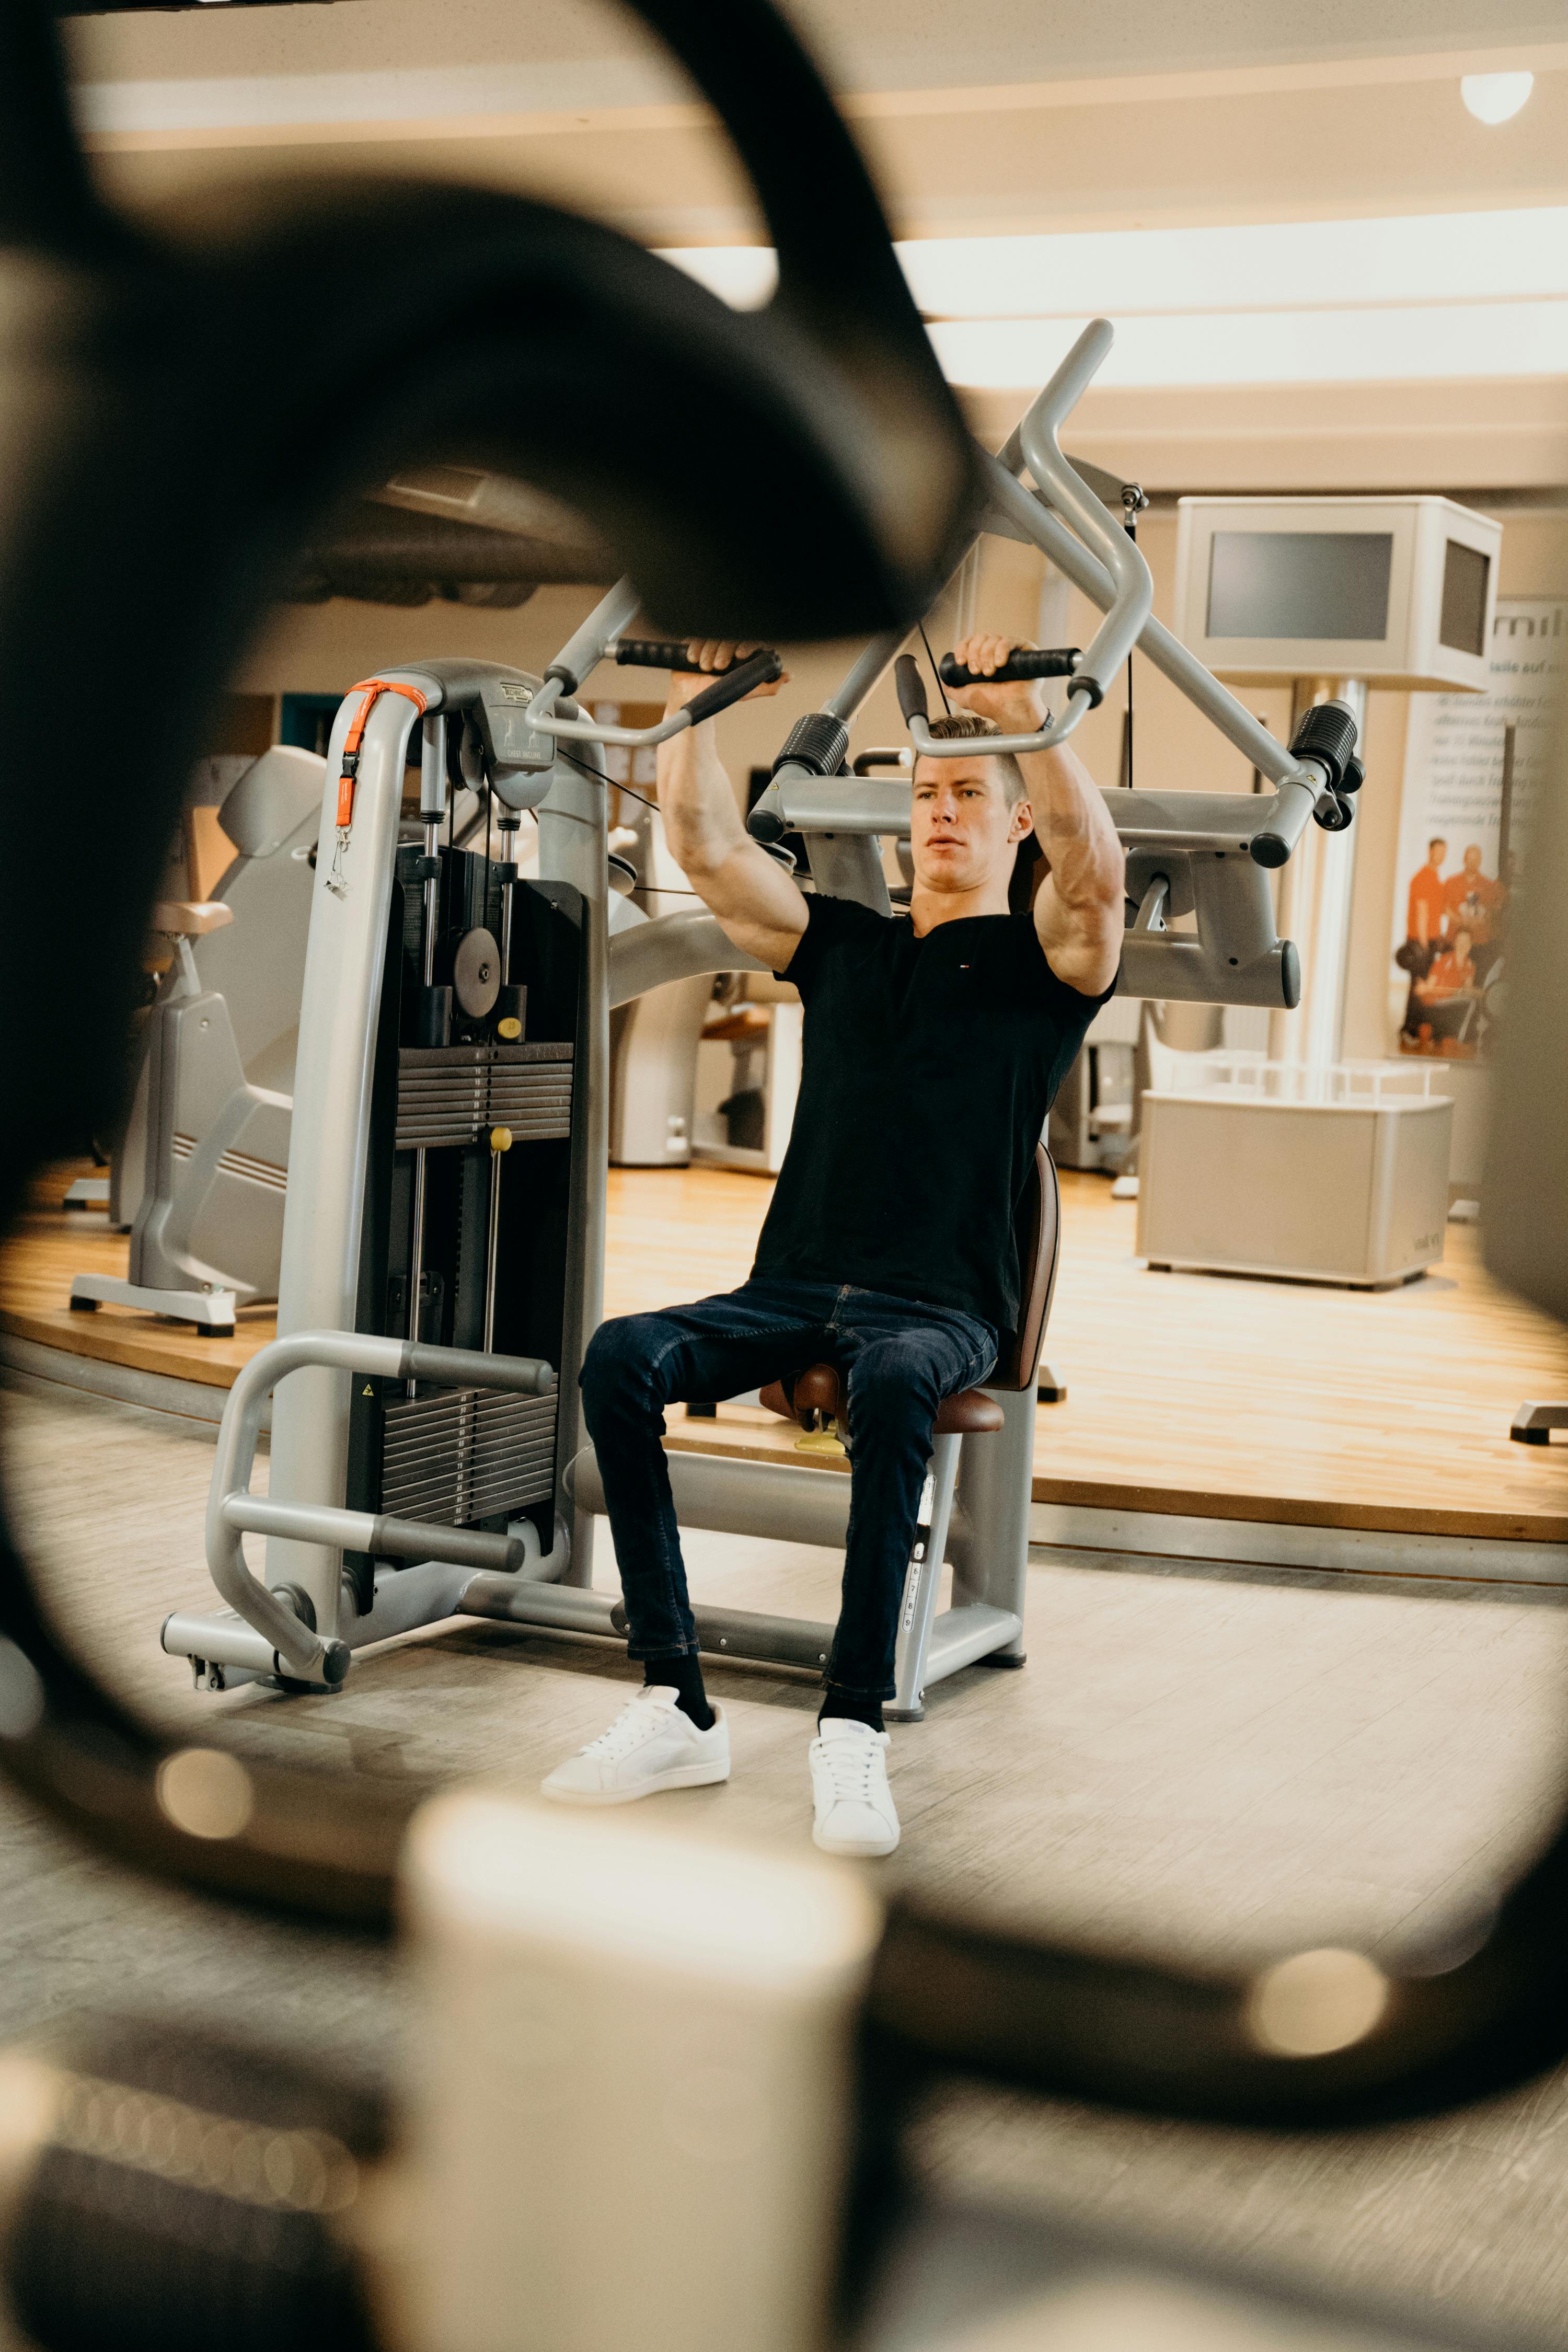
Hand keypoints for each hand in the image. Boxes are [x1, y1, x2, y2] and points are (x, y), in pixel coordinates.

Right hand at [664, 641, 789, 718]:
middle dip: (723, 652)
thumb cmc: (716, 694)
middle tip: (717, 668)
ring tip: (703, 668)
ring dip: (708, 652)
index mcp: (743, 654)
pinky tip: (692, 660)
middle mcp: (729, 645)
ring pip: (713, 636)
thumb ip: (765, 687)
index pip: (751, 641)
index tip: (740, 656)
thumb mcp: (743, 693)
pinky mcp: (696, 640)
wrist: (689, 696)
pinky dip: (695, 647)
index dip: (747, 646)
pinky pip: (697, 636)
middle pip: (730, 637)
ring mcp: (712, 641)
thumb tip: (788, 677)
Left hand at [948, 633, 1046, 734]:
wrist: (1010, 711)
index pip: (969, 643)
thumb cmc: (992, 705)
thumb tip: (944, 680)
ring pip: (993, 638)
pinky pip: (1009, 640)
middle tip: (976, 672)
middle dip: (974, 654)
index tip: (961, 662)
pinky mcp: (1024, 649)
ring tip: (990, 674)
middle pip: (980, 638)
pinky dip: (1001, 650)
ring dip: (987, 655)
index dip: (963, 648)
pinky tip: (1000, 663)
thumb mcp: (965, 697)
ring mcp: (1009, 650)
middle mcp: (995, 651)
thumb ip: (952, 688)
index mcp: (982, 658)